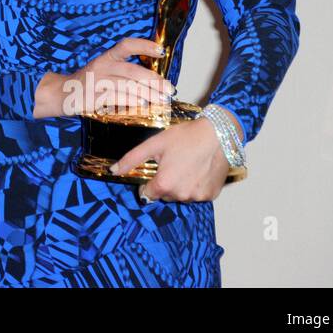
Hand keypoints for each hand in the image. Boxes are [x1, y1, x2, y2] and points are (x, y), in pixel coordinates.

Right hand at [55, 37, 174, 115]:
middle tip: (169, 88)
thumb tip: (152, 82)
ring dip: (147, 93)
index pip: (126, 45)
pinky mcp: (93, 96)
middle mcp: (101, 66)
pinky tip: (142, 105)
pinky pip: (116, 97)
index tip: (161, 51)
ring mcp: (96, 81)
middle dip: (154, 80)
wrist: (59, 93)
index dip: (144, 45)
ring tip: (161, 99)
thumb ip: (122, 73)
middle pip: (132, 70)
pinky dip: (131, 101)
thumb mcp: (102, 71)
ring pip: (127, 85)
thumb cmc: (87, 83)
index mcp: (106, 57)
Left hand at [113, 117, 231, 202]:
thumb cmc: (186, 137)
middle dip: (165, 182)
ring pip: (181, 195)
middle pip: (164, 195)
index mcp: (164, 185)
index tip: (155, 169)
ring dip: (180, 185)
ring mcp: (198, 197)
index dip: (148, 182)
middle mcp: (181, 195)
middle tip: (172, 163)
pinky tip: (198, 169)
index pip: (146, 194)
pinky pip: (197, 194)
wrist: (219, 135)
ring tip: (186, 164)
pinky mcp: (211, 195)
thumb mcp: (154, 144)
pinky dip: (195, 185)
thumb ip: (132, 159)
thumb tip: (113, 170)